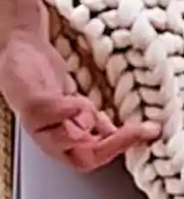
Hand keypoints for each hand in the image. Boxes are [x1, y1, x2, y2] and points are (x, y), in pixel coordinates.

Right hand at [0, 0, 157, 170]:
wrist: (20, 41)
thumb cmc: (18, 65)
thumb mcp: (33, 89)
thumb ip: (54, 108)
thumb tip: (80, 117)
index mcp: (47, 134)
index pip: (82, 157)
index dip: (106, 151)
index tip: (128, 133)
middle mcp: (61, 130)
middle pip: (97, 152)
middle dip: (123, 144)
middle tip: (148, 131)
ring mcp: (71, 119)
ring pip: (103, 138)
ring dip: (126, 135)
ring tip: (149, 127)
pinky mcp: (79, 104)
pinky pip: (103, 121)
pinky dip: (120, 121)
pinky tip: (136, 114)